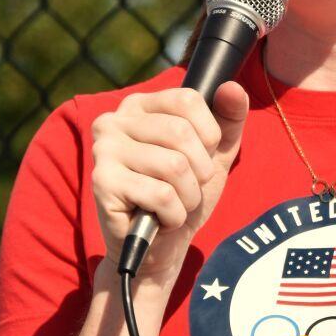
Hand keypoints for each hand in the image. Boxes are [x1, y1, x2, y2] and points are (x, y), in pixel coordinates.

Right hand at [90, 81, 249, 288]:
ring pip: (174, 166)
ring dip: (188, 196)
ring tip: (173, 205)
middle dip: (199, 171)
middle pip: (181, 133)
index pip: (187, 98)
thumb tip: (233, 88)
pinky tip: (159, 219)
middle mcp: (114, 121)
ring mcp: (104, 150)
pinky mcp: (102, 182)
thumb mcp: (214, 154)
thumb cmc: (183, 193)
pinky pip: (162, 195)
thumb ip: (229, 119)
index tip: (203, 155)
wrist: (160, 247)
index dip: (209, 132)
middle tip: (187, 188)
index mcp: (139, 106)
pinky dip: (174, 215)